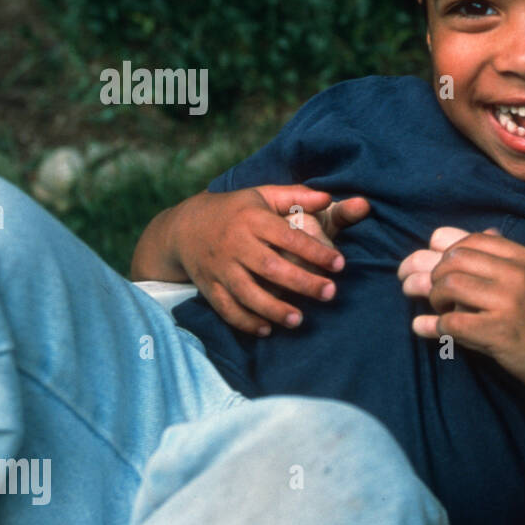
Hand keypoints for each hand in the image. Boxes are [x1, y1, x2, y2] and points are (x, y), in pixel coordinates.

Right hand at [173, 185, 365, 334]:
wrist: (184, 227)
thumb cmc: (236, 210)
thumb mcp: (263, 195)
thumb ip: (296, 196)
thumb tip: (329, 198)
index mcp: (252, 219)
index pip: (288, 236)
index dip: (314, 251)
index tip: (340, 264)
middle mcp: (235, 244)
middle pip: (270, 267)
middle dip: (301, 282)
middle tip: (330, 293)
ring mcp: (220, 267)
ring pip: (247, 292)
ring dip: (273, 309)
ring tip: (298, 321)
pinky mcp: (209, 286)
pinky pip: (226, 308)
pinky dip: (244, 321)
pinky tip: (267, 329)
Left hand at [397, 227, 524, 392]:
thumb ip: (495, 258)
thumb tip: (442, 238)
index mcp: (524, 257)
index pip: (470, 241)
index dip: (446, 254)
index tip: (440, 272)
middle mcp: (517, 274)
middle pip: (454, 260)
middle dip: (434, 276)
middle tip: (434, 295)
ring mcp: (509, 302)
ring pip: (448, 285)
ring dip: (435, 299)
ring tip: (441, 311)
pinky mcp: (500, 332)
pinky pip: (451, 322)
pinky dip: (438, 326)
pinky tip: (440, 330)